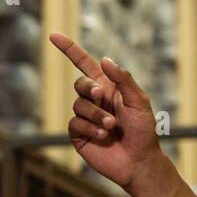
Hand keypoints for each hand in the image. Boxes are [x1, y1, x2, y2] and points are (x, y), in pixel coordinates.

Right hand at [49, 32, 162, 190]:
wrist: (139, 161)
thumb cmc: (143, 130)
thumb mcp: (138, 101)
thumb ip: (123, 79)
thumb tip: (104, 60)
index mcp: (108, 87)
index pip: (84, 64)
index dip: (69, 49)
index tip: (53, 35)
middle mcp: (94, 100)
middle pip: (79, 84)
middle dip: (89, 88)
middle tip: (101, 95)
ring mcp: (85, 117)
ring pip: (78, 104)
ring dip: (95, 114)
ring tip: (111, 125)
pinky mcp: (79, 134)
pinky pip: (75, 123)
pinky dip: (89, 127)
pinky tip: (103, 135)